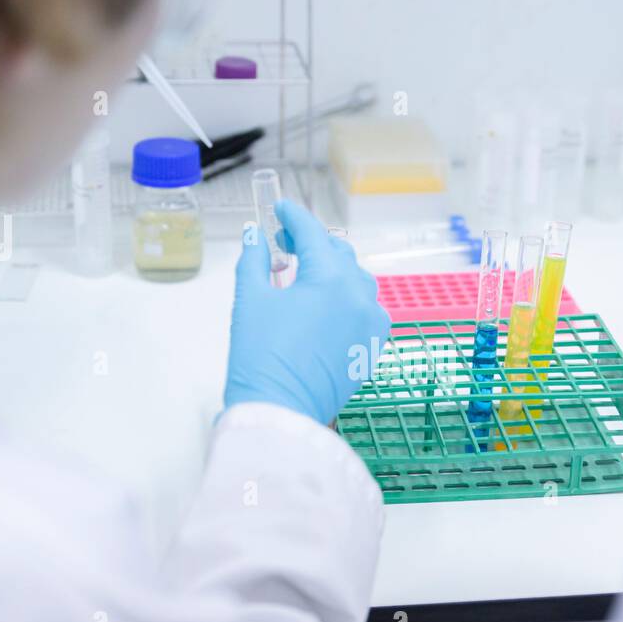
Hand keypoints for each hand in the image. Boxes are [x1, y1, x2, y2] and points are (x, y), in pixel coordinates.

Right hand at [224, 200, 391, 424]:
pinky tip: (323, 308)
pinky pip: (364, 312)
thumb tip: (256, 236)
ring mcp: (372, 325)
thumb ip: (255, 259)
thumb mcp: (251, 300)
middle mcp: (361, 297)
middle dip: (313, 244)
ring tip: (304, 278)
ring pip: (356, 283)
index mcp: (333, 279)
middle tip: (285, 245)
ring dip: (332, 272)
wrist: (279, 412)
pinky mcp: (372, 348)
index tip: (281, 209)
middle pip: (339, 255)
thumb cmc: (261, 357)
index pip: (313, 234)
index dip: (294, 217)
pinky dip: (346, 302)